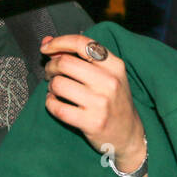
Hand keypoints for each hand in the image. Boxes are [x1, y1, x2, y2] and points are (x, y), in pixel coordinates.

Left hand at [41, 35, 144, 173]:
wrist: (129, 135)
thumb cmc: (114, 101)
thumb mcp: (106, 74)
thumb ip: (78, 56)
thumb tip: (47, 42)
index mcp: (115, 65)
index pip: (82, 43)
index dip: (59, 42)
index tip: (46, 48)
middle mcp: (110, 82)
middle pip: (65, 62)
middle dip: (51, 66)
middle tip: (50, 73)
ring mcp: (101, 103)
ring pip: (58, 84)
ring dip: (50, 86)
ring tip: (55, 90)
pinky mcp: (91, 122)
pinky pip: (57, 107)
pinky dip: (50, 103)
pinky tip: (55, 103)